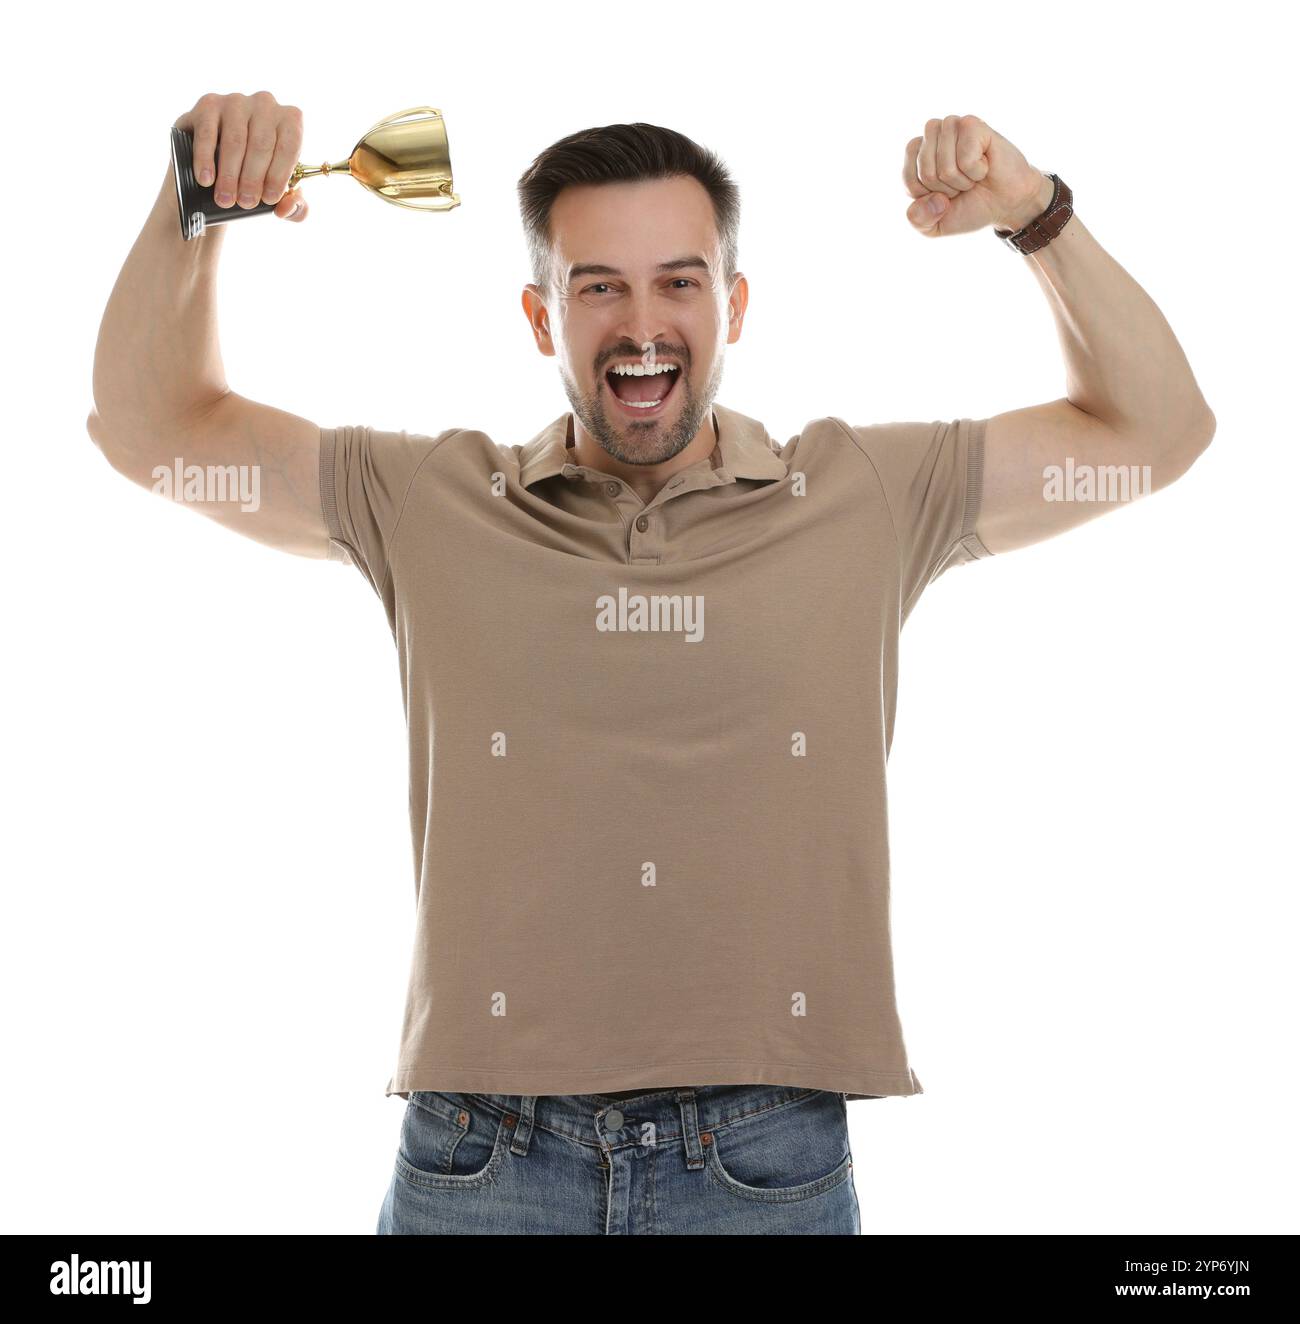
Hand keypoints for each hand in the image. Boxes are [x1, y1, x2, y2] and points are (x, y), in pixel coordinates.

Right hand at [173, 91, 308, 222]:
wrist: (220, 158)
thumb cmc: (258, 174)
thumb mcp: (279, 191)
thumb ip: (295, 206)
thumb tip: (285, 210)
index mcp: (290, 121)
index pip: (289, 146)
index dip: (279, 175)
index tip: (269, 199)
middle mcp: (265, 104)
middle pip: (261, 144)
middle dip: (253, 179)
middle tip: (245, 203)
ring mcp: (236, 101)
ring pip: (235, 141)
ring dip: (230, 174)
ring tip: (226, 199)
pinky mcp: (209, 104)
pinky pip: (207, 133)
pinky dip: (205, 159)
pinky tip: (206, 179)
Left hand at [902, 115, 1050, 237]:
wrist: (1005, 205)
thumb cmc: (969, 208)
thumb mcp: (935, 226)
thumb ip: (917, 220)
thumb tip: (933, 198)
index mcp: (917, 156)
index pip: (907, 176)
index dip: (927, 195)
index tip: (943, 194)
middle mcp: (933, 136)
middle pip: (924, 169)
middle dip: (945, 188)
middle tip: (962, 185)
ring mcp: (952, 126)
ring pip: (943, 164)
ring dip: (960, 180)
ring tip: (972, 175)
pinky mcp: (972, 124)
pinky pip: (964, 158)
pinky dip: (975, 170)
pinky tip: (984, 165)